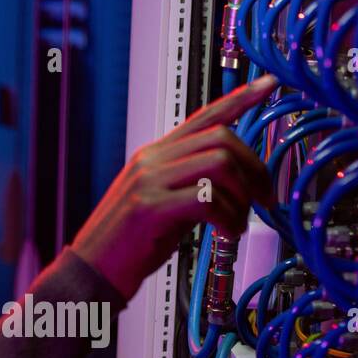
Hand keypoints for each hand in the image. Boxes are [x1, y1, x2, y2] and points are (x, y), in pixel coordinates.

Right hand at [70, 73, 276, 300]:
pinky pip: (207, 199)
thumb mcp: (161, 204)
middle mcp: (151, 161)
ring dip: (242, 196)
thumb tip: (231, 185)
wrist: (90, 272)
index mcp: (154, 155)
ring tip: (239, 223)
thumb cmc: (126, 245)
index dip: (239, 98)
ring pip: (219, 164)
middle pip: (221, 138)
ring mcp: (148, 182)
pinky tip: (227, 234)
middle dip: (254, 168)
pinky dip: (229, 218)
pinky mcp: (150, 208)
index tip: (267, 85)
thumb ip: (190, 186)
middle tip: (264, 198)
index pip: (203, 115)